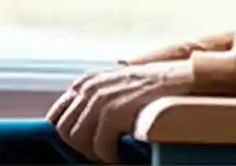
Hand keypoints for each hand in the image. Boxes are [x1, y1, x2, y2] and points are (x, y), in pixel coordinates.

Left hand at [46, 61, 192, 163]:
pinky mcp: (114, 112)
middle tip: (101, 153)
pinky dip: (111, 157)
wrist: (179, 79)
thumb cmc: (152, 88)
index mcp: (85, 83)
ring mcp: (99, 99)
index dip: (67, 136)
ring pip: (77, 140)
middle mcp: (88, 88)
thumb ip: (95, 100)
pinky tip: (124, 153)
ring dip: (95, 153)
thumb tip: (82, 123)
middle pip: (64, 130)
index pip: (56, 115)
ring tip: (112, 154)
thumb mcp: (116, 88)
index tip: (83, 146)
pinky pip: (100, 148)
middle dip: (80, 147)